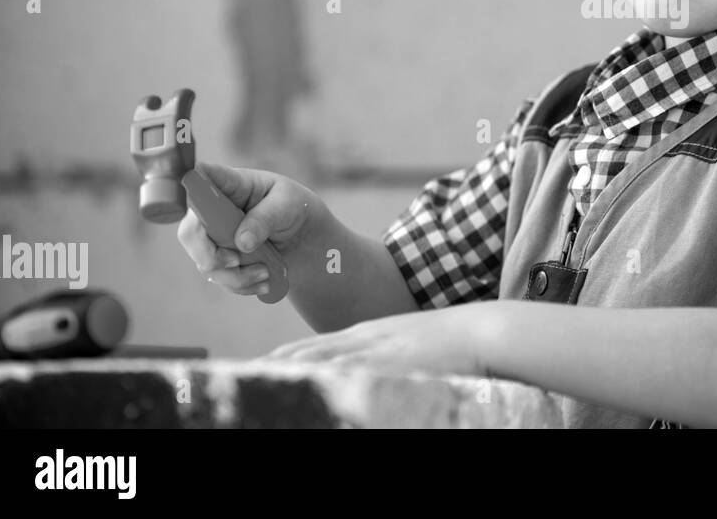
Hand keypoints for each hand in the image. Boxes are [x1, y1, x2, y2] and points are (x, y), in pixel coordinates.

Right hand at [177, 161, 323, 296]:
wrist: (303, 237)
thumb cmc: (293, 207)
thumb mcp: (287, 204)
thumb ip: (265, 218)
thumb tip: (241, 242)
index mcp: (228, 185)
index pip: (201, 177)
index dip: (191, 181)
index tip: (191, 181)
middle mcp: (212, 211)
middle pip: (189, 232)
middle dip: (209, 254)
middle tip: (235, 261)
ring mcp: (212, 237)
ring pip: (205, 263)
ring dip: (236, 275)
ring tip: (265, 272)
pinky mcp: (218, 260)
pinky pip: (220, 278)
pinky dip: (242, 285)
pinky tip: (264, 281)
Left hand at [262, 303, 493, 377]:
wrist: (480, 331)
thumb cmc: (450, 342)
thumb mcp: (406, 344)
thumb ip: (381, 356)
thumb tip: (366, 376)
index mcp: (365, 335)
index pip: (309, 348)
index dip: (277, 359)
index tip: (251, 369)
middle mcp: (363, 341)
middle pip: (305, 354)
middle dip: (270, 366)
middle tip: (236, 377)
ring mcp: (374, 352)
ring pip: (319, 362)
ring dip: (286, 372)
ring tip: (252, 380)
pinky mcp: (389, 364)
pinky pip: (348, 373)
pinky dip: (322, 378)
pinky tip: (301, 385)